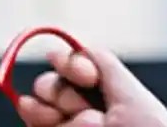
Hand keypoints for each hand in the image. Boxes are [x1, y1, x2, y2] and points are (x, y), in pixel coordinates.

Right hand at [17, 45, 166, 126]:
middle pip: (47, 84)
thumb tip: (76, 48)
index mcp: (101, 96)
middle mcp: (80, 113)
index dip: (70, 64)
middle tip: (90, 114)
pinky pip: (32, 124)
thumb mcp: (133, 96)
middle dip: (61, 92)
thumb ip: (104, 64)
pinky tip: (55, 125)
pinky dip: (42, 122)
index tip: (87, 77)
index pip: (68, 67)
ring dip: (52, 112)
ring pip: (35, 106)